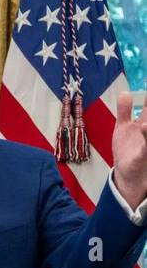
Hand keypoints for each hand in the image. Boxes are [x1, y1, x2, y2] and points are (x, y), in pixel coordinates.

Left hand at [110, 84, 146, 208]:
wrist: (128, 174)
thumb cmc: (128, 149)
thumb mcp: (123, 128)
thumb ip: (124, 110)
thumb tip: (125, 92)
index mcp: (146, 122)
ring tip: (145, 119)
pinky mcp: (144, 154)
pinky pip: (146, 146)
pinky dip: (146, 134)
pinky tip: (144, 126)